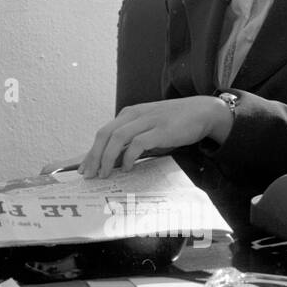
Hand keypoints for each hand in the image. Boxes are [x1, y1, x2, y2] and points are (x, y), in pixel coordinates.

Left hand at [80, 97, 233, 178]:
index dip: (91, 151)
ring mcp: (147, 121)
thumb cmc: (173, 123)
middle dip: (94, 156)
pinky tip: (127, 168)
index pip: (103, 133)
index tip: (84, 169)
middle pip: (105, 135)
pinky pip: (138, 143)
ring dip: (107, 158)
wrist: (202, 112)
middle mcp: (134, 115)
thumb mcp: (148, 129)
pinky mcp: (160, 130)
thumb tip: (114, 162)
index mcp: (128, 114)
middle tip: (89, 175)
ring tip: (104, 174)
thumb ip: (132, 141)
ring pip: (117, 138)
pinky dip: (129, 156)